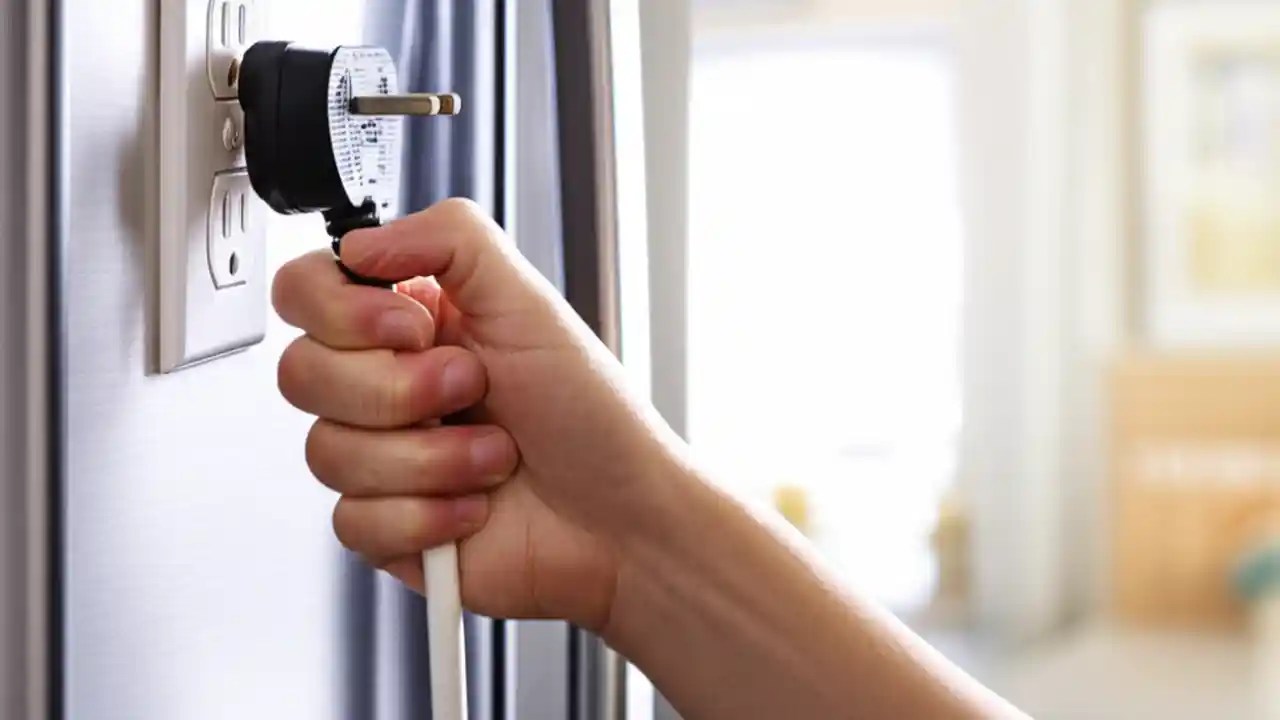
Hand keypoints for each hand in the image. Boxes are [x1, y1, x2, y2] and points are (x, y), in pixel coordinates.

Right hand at [272, 199, 679, 630]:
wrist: (623, 520)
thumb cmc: (592, 417)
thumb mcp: (530, 301)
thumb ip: (449, 238)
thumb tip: (358, 243)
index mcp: (409, 322)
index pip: (307, 291)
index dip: (342, 313)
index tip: (414, 329)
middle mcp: (386, 385)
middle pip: (301, 373)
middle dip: (401, 390)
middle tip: (473, 389)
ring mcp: (381, 458)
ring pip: (327, 452)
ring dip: (431, 457)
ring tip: (495, 456)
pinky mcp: (386, 525)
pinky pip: (352, 520)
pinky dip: (427, 514)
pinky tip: (475, 507)